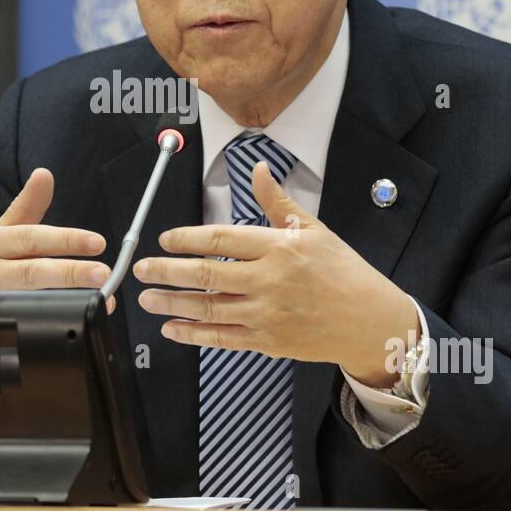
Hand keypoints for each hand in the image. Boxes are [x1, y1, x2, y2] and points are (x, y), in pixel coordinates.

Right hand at [0, 168, 116, 311]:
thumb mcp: (1, 232)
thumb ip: (26, 206)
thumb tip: (44, 174)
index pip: (32, 238)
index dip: (66, 240)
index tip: (97, 242)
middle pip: (30, 272)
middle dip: (69, 273)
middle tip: (102, 273)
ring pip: (27, 302)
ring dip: (64, 301)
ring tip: (98, 299)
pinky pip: (21, 322)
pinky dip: (48, 321)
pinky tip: (72, 318)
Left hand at [133, 161, 418, 383]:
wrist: (369, 321)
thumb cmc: (342, 271)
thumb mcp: (313, 229)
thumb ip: (277, 202)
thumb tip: (257, 169)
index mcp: (278, 248)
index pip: (220, 240)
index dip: (186, 238)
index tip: (164, 239)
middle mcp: (268, 281)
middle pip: (205, 274)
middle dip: (167, 271)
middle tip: (140, 269)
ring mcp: (266, 314)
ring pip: (207, 308)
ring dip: (172, 304)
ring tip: (146, 299)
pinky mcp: (267, 342)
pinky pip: (221, 338)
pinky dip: (193, 334)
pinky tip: (171, 329)